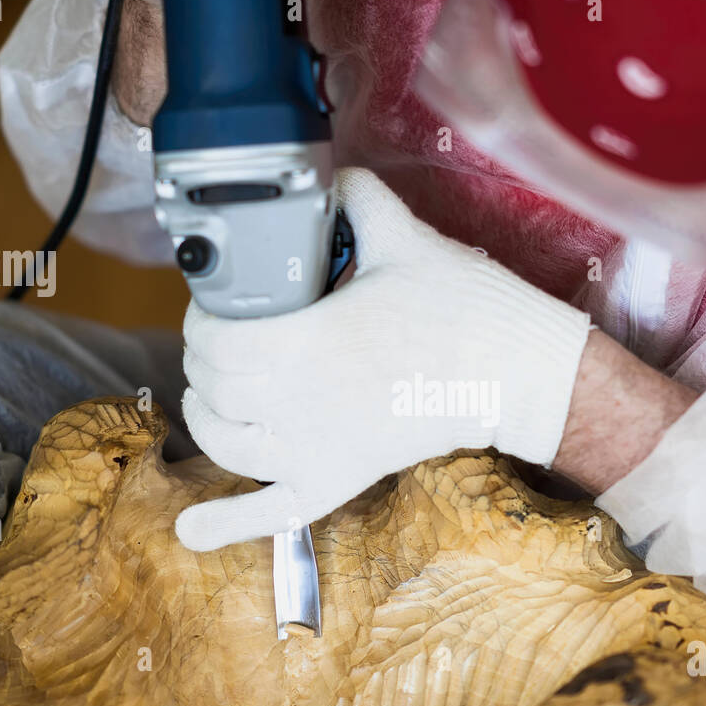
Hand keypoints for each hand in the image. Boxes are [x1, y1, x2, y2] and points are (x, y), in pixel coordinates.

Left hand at [174, 168, 592, 550]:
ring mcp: (314, 450)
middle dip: (204, 360)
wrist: (516, 374)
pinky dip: (225, 524)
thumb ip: (354, 198)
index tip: (216, 304)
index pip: (216, 339)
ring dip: (207, 416)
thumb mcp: (405, 237)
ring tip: (215, 394)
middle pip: (213, 388)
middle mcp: (298, 403)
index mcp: (307, 341)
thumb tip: (326, 176)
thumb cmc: (466, 308)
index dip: (202, 320)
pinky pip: (270, 513)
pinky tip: (189, 529)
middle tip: (225, 336)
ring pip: (224, 444)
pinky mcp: (337, 479)